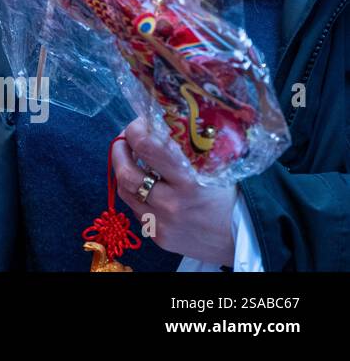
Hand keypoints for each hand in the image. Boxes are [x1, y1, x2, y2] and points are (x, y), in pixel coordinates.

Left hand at [113, 117, 236, 265]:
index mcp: (188, 182)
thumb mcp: (214, 168)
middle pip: (126, 173)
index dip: (135, 131)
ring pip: (125, 192)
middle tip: (124, 140)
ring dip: (124, 172)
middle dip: (119, 151)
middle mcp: (171, 204)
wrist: (245, 240)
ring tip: (131, 161)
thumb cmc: (232, 197)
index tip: (138, 124)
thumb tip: (159, 125)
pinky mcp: (158, 237)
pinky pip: (136, 210)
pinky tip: (148, 187)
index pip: (147, 148)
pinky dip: (138, 195)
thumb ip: (186, 150)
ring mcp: (162, 223)